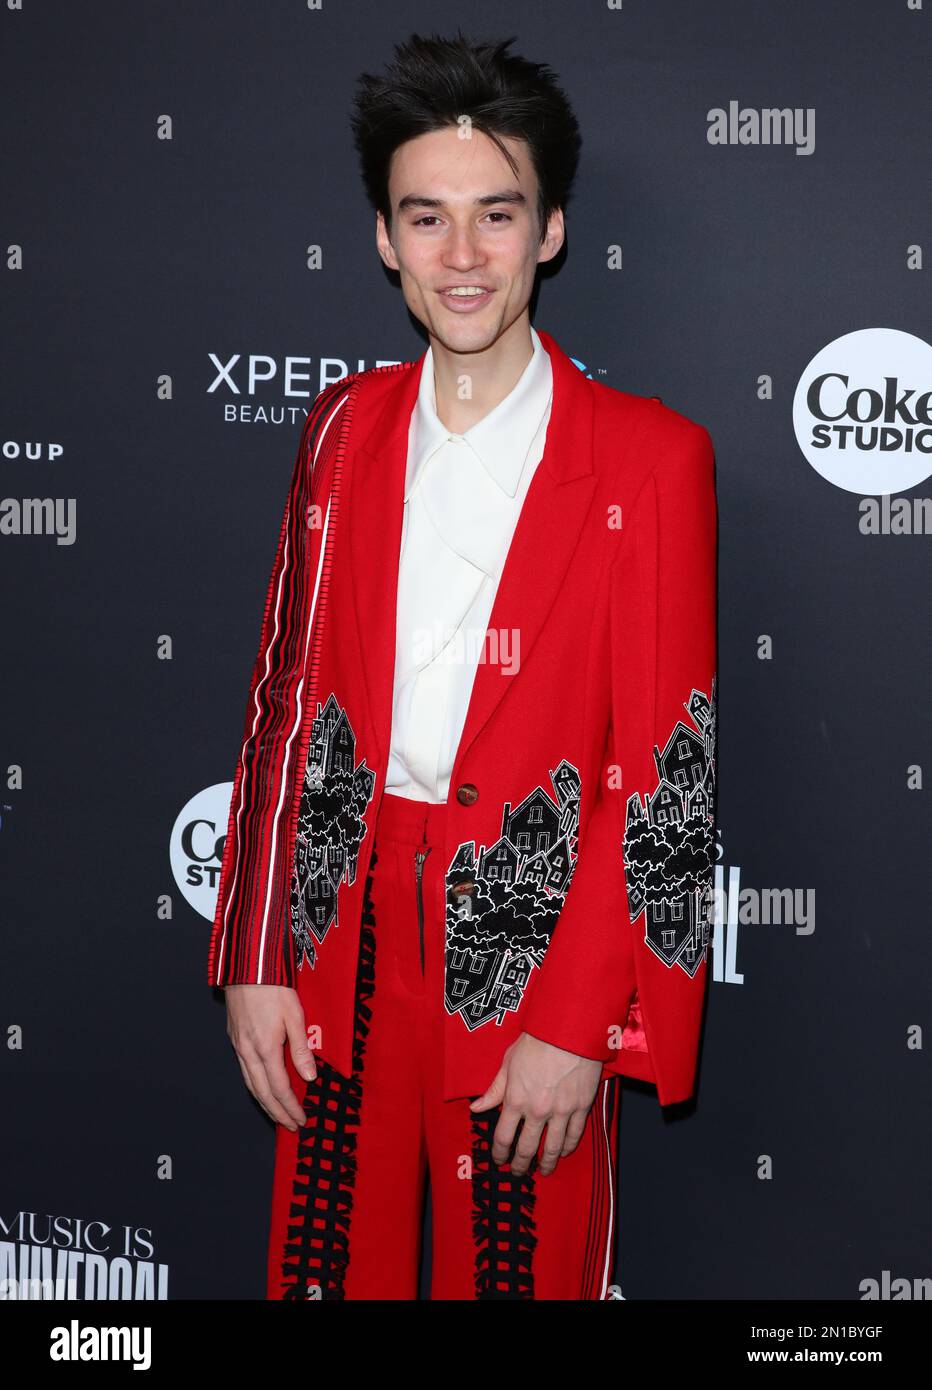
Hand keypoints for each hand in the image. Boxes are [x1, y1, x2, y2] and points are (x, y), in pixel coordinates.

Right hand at [224, 984, 316, 1130]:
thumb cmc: (273, 987)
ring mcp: (238, 1046)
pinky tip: (262, 1089)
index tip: (301, 1120)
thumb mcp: (295, 1015)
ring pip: (250, 1084)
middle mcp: (248, 1052)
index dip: (291, 1107)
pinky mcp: (235, 1038)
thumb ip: (301, 1048)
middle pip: (262, 1093)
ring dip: (265, 1103)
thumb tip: (310, 1077)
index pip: (280, 1088)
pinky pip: (244, 1071)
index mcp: (265, 1048)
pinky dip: (255, 1087)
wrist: (247, 966)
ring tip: (278, 1116)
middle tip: (291, 1126)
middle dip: (277, 1113)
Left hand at [469, 1032, 602, 1176]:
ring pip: (552, 1148)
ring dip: (546, 1163)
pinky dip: (568, 1147)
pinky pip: (574, 1135)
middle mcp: (537, 1111)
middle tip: (518, 1172)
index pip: (503, 1137)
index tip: (499, 1160)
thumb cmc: (535, 1042)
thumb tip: (476, 1108)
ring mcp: (561, 1111)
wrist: (568, 1030)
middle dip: (520, 1164)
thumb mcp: (508, 1063)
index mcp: (515, 1100)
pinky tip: (563, 1152)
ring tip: (543, 1171)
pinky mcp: (581, 1107)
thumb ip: (494, 1090)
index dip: (499, 1153)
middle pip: (526, 1148)